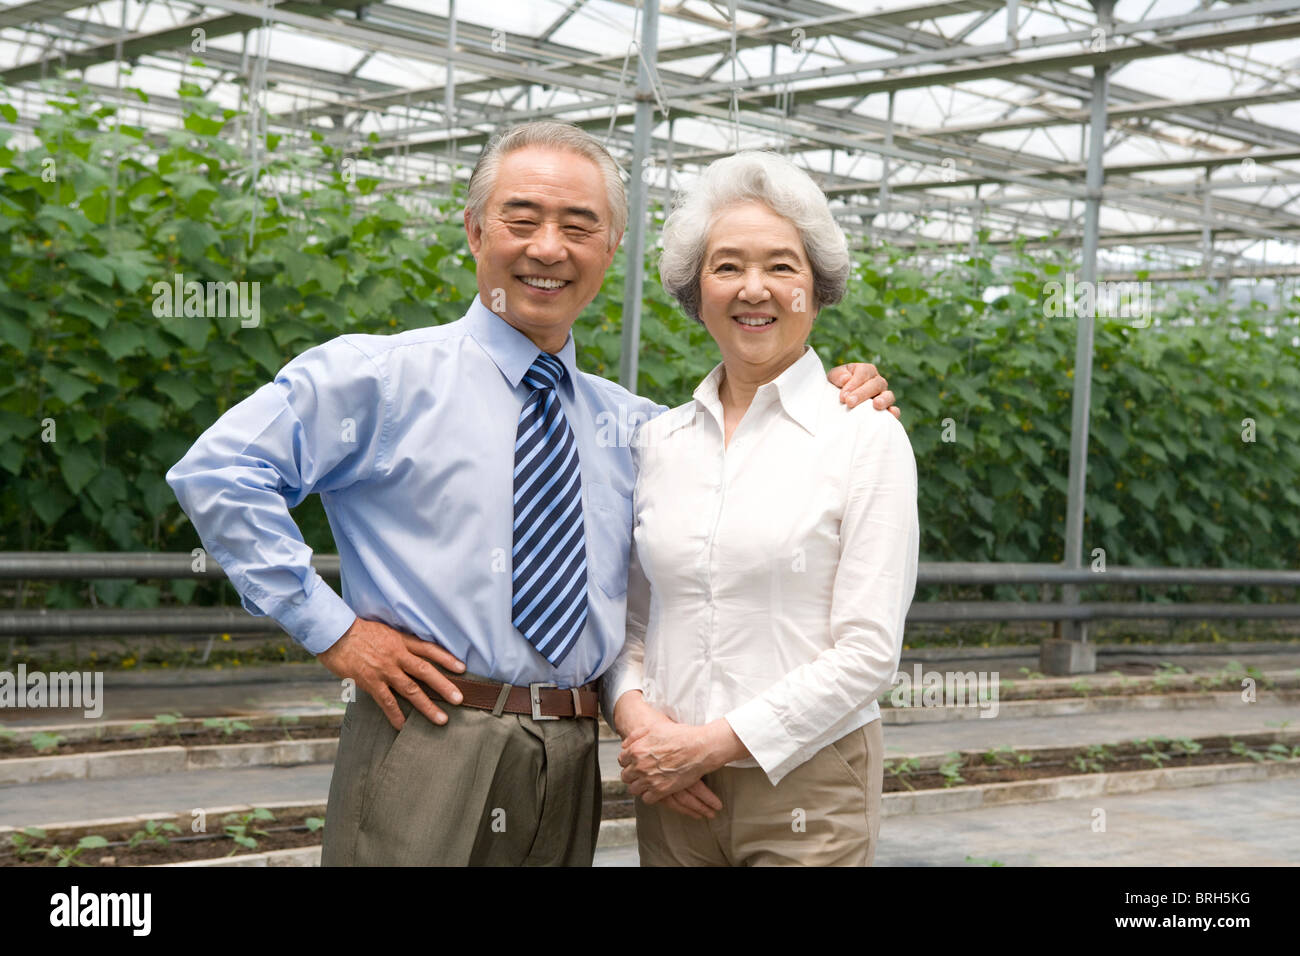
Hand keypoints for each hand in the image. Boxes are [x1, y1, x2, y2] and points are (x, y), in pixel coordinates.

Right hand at [317, 616, 466, 731]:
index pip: (429, 649)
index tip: (462, 668)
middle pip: (426, 671)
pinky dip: (395, 715)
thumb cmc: (358, 631)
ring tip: (441, 719)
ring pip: (411, 690)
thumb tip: (412, 653)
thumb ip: (399, 643)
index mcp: (401, 641)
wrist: (334, 632)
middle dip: (444, 686)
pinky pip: (386, 701)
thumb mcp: (384, 631)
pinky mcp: (370, 682)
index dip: (447, 658)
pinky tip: (403, 726)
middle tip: (459, 699)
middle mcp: (396, 655)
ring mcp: (384, 670)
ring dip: (427, 706)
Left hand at [613, 692, 724, 818]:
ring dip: (639, 786)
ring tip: (647, 783)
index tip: (635, 763)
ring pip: (634, 789)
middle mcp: (640, 765)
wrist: (699, 748)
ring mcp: (649, 779)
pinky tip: (655, 790)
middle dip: (632, 775)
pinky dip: (650, 795)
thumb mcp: (655, 728)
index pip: (622, 761)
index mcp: (636, 750)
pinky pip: (646, 799)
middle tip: (641, 773)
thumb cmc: (679, 735)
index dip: (629, 762)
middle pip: (626, 776)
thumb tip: (624, 745)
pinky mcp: (661, 790)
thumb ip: (636, 736)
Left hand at [828, 362, 899, 418]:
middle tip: (849, 402)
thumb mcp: (833, 378)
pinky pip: (894, 410)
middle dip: (862, 393)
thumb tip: (845, 379)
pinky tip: (890, 414)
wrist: (837, 402)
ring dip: (883, 399)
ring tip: (876, 405)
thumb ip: (837, 376)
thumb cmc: (836, 387)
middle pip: (876, 383)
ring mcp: (884, 395)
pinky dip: (894, 412)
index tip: (843, 396)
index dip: (854, 383)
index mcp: (865, 370)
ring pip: (889, 395)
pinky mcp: (887, 410)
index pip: (864, 372)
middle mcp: (877, 381)